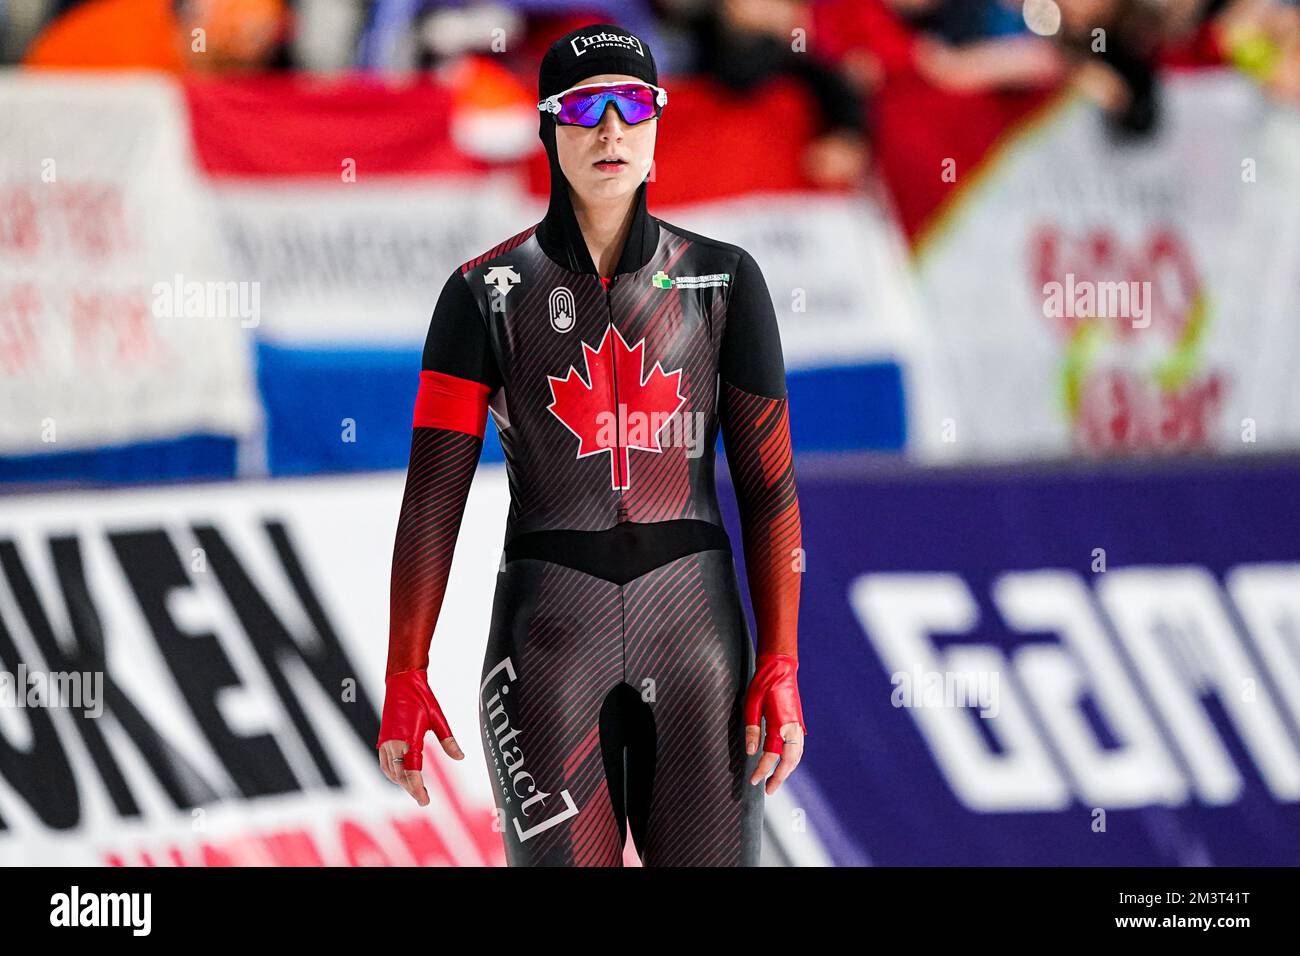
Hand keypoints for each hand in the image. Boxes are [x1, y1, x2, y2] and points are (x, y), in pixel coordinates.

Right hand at [377, 669, 463, 805]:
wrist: (403, 682)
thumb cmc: (422, 698)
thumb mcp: (439, 718)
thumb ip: (449, 740)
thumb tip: (461, 757)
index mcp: (409, 738)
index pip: (412, 771)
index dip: (418, 788)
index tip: (425, 801)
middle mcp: (394, 742)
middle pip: (400, 775)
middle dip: (411, 788)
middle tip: (423, 799)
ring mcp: (386, 741)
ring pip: (390, 770)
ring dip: (401, 782)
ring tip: (415, 789)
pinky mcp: (383, 738)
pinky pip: (385, 762)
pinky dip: (392, 772)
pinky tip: (401, 775)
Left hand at [743, 653, 806, 794]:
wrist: (780, 668)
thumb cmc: (764, 683)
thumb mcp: (752, 705)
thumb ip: (752, 730)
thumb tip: (750, 751)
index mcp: (781, 724)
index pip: (771, 755)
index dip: (762, 770)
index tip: (754, 780)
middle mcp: (793, 728)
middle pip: (789, 761)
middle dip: (779, 777)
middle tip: (769, 790)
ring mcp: (798, 726)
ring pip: (797, 756)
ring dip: (787, 770)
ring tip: (776, 780)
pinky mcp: (798, 723)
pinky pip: (798, 747)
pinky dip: (792, 759)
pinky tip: (785, 763)